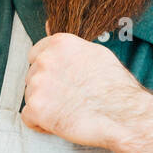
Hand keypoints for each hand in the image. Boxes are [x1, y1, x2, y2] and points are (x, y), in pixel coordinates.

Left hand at [20, 31, 152, 149]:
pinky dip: (41, 124)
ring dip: (45, 106)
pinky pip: (28, 117)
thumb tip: (48, 28)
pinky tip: (61, 122)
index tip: (60, 81)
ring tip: (69, 110)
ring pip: (31, 96)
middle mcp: (45, 60)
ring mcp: (38, 84)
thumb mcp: (95, 53)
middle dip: (47, 89)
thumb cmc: (115, 88)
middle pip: (33, 76)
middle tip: (70, 98)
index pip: (36, 54)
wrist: (123, 116)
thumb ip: (69, 46)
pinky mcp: (36, 108)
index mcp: (59, 44)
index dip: (49, 71)